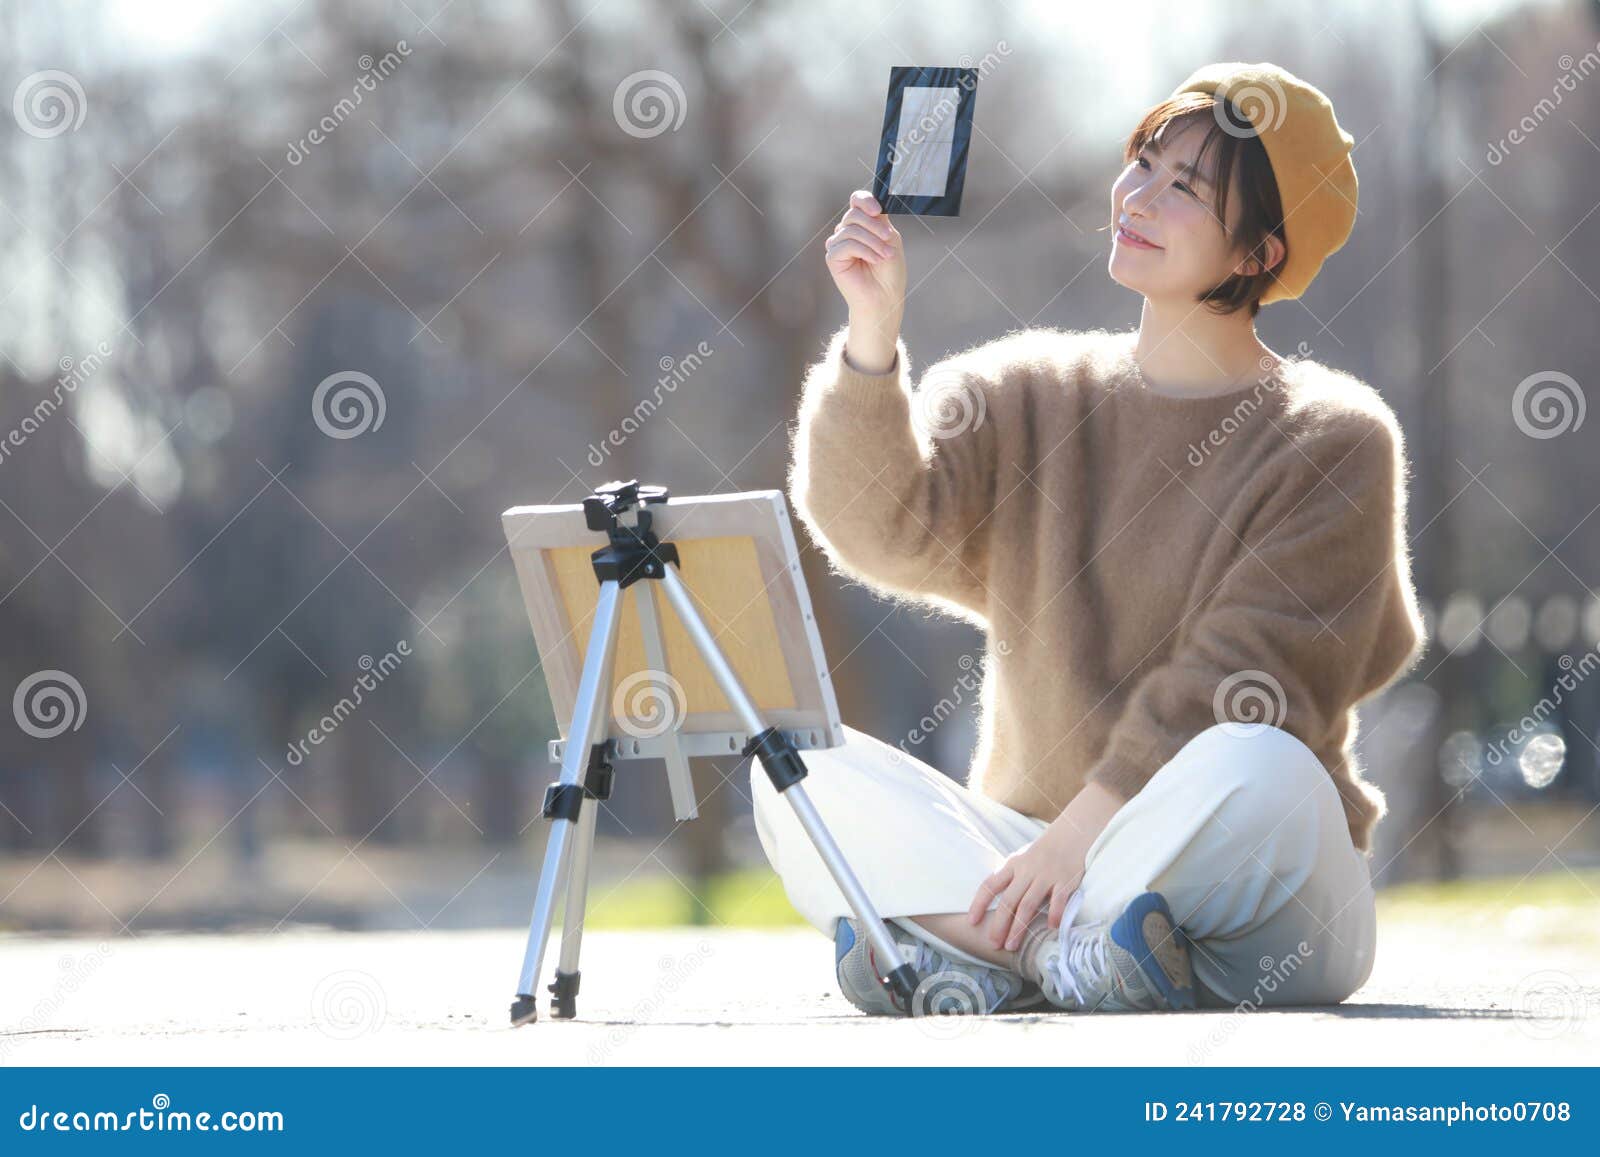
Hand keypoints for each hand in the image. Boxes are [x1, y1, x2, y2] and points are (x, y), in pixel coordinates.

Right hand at [824, 190, 905, 351]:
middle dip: (875, 227)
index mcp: (863, 224)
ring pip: (851, 229)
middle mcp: (848, 231)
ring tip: (885, 255)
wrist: (885, 296)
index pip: (856, 201)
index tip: (878, 210)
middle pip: (854, 214)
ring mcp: (839, 244)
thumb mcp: (889, 238)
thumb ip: (878, 219)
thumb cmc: (890, 270)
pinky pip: (846, 244)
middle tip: (889, 240)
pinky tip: (874, 260)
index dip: (865, 200)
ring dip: (873, 242)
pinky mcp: (833, 257)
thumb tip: (869, 203)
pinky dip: (864, 251)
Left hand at [965, 780, 1127, 952]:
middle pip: (1009, 901)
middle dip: (999, 924)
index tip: (972, 921)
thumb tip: (989, 898)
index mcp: (1013, 866)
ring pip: (1029, 904)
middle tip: (993, 943)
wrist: (1071, 835)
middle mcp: (1027, 872)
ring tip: (1011, 945)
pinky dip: (1054, 914)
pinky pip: (1058, 899)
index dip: (979, 903)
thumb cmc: (1042, 852)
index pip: (991, 884)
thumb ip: (1008, 877)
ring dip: (1019, 927)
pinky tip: (1050, 928)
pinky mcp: (1065, 881)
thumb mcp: (1020, 859)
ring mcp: (1046, 876)